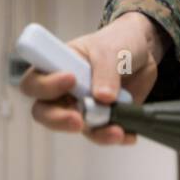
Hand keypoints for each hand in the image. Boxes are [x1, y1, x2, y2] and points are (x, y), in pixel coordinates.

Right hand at [20, 12, 165, 146]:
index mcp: (57, 67)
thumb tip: (103, 98)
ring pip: (76, 127)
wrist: (145, 53)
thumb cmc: (118, 43)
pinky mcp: (102, 120)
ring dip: (95, 132)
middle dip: (58, 120)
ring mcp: (81, 107)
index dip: (45, 86)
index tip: (70, 79)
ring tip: (116, 130)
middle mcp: (63, 91)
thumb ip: (105, 71)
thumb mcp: (112, 50)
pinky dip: (115, 137)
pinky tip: (128, 134)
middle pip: (44, 113)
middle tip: (78, 120)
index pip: (34, 83)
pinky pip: (102, 134)